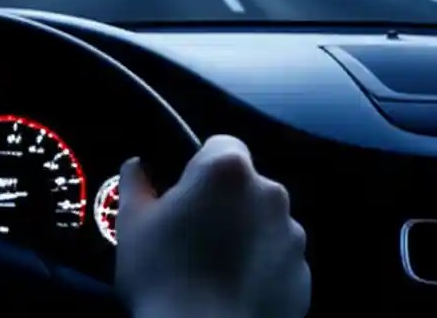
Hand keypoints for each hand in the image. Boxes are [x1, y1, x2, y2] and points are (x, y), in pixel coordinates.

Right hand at [116, 135, 308, 317]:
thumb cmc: (161, 273)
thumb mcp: (132, 223)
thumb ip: (136, 183)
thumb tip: (137, 165)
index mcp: (227, 170)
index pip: (220, 145)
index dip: (199, 167)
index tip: (182, 196)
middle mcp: (270, 194)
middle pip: (246, 185)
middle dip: (225, 202)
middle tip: (194, 236)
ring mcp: (293, 236)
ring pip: (265, 223)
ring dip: (246, 235)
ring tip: (215, 269)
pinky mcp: (305, 276)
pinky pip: (278, 260)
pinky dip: (262, 269)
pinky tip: (234, 291)